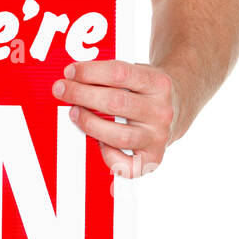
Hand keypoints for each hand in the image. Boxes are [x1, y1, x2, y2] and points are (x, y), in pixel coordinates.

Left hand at [51, 59, 177, 179]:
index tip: (69, 72)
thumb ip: (108, 75)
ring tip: (74, 113)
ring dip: (89, 124)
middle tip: (61, 90)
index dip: (90, 72)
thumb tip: (72, 79)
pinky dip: (108, 156)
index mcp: (159, 84)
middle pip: (116, 103)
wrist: (177, 107)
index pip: (120, 74)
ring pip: (119, 136)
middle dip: (81, 95)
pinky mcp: (153, 159)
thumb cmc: (144, 90)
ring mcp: (159, 137)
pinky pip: (127, 166)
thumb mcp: (136, 73)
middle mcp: (162, 112)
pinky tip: (99, 143)